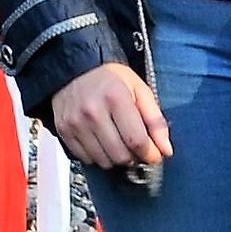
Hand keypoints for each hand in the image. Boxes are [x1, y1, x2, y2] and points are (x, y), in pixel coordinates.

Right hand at [49, 62, 171, 172]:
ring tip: (118, 142)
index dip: (150, 154)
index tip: (154, 155)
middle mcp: (92, 111)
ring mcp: (75, 123)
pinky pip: (86, 159)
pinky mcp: (64, 131)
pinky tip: (101, 142)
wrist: (74, 70)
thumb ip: (155, 120)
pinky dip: (97, 156)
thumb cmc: (110, 79)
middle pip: (120, 155)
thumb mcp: (139, 90)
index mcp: (115, 98)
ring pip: (103, 161)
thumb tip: (165, 150)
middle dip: (133, 157)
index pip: (136, 140)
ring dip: (115, 158)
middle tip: (135, 146)